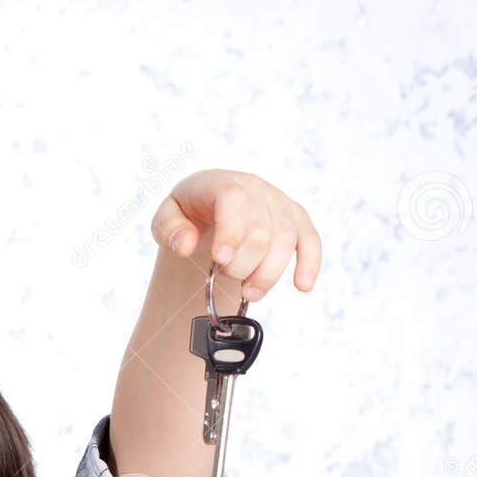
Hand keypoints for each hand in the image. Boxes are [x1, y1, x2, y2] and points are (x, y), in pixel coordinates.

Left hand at [151, 169, 321, 301]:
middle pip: (260, 229)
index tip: (220, 259)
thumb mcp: (166, 218)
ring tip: (250, 293)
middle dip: (242, 264)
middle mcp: (254, 188)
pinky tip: (302, 285)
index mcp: (221, 183)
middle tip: (226, 276)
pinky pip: (310, 239)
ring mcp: (278, 203)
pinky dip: (309, 263)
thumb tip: (185, 245)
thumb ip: (169, 229)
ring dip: (268, 274)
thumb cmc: (188, 214)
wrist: (212, 206)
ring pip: (285, 240)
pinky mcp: (296, 219)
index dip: (230, 231)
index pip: (233, 200)